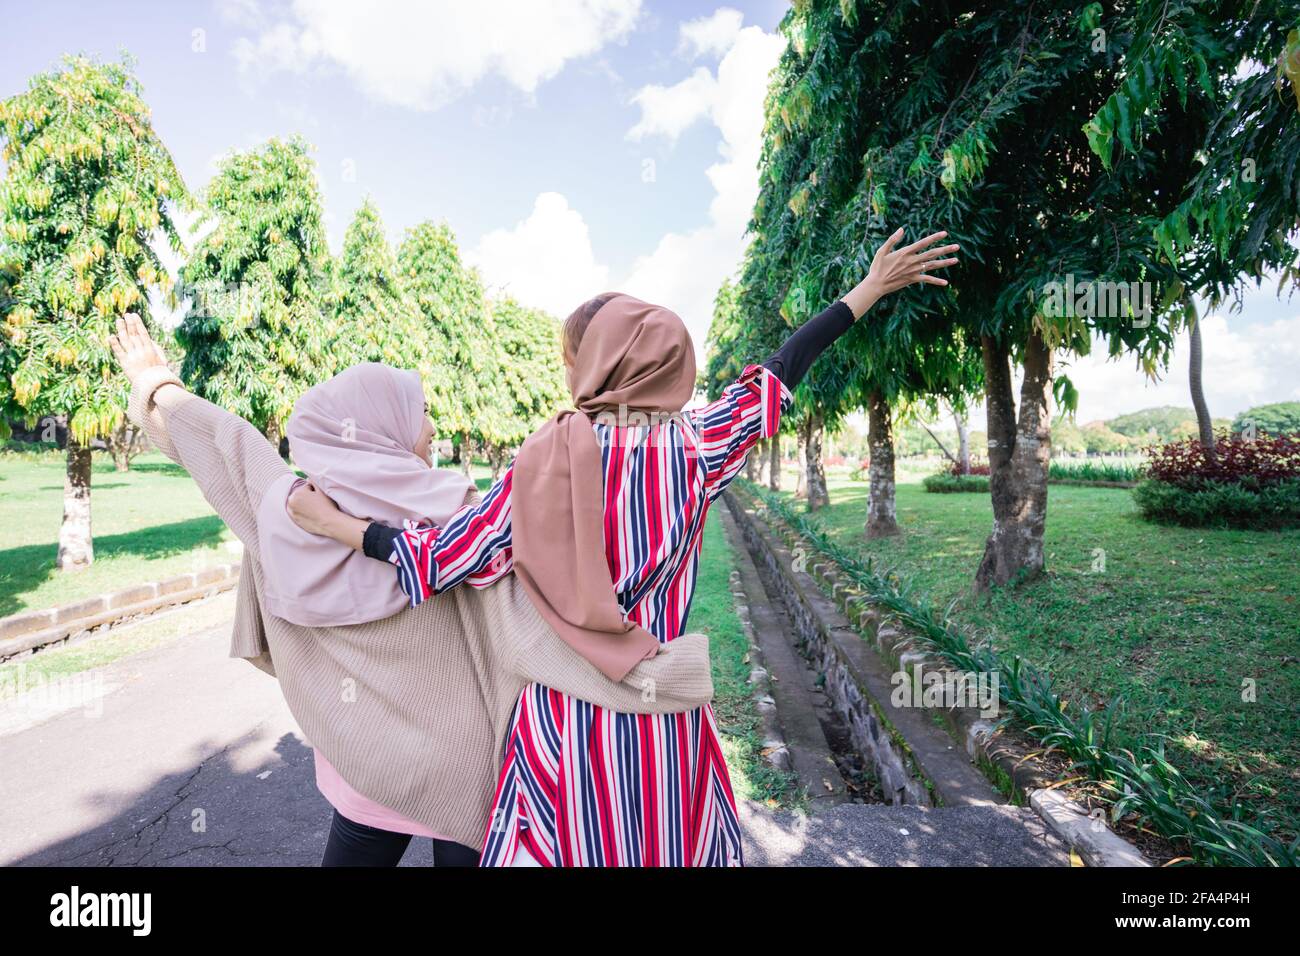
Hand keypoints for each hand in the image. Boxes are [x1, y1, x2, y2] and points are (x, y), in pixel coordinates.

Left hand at [107, 313, 168, 384]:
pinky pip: (119, 351)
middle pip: (134, 334)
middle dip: (130, 323)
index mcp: (150, 349)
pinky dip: (114, 344)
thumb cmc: (159, 374)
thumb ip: (156, 348)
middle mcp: (141, 351)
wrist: (155, 387)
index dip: (138, 323)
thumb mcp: (162, 360)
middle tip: (126, 315)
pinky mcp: (125, 363)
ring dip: (121, 329)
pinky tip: (111, 336)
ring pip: (126, 340)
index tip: (134, 315)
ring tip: (118, 321)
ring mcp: (133, 356)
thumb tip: (149, 340)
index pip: (143, 333)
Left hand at [287, 481, 342, 536]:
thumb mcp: (321, 490)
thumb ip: (313, 482)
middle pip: (301, 496)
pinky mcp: (295, 521)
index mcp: (297, 493)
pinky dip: (303, 513)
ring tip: (315, 509)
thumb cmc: (326, 506)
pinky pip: (298, 513)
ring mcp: (292, 513)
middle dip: (307, 497)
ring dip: (304, 505)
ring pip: (299, 505)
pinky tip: (311, 514)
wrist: (329, 523)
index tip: (320, 497)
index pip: (307, 488)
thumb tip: (308, 479)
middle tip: (318, 503)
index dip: (315, 491)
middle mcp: (291, 502)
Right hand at [843, 229, 959, 317]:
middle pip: (932, 254)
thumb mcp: (882, 251)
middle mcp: (912, 261)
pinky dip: (936, 281)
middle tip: (957, 246)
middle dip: (945, 250)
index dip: (934, 238)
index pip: (923, 243)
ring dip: (945, 263)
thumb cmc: (877, 267)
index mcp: (905, 252)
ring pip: (932, 266)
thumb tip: (902, 229)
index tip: (945, 233)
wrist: (876, 284)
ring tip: (956, 260)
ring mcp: (913, 271)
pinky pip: (927, 280)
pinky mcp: (913, 280)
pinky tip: (945, 282)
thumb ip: (892, 239)